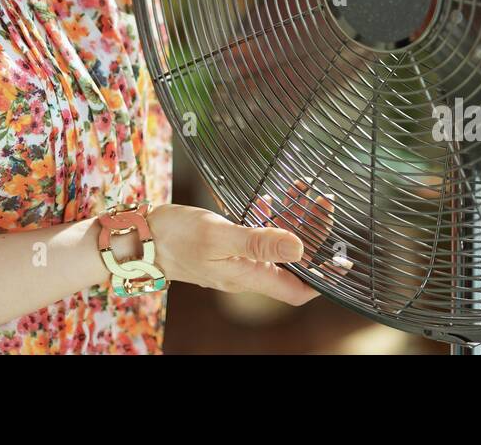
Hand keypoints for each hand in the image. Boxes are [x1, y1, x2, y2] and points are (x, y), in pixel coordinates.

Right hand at [148, 201, 320, 305]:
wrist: (138, 237)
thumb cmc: (175, 236)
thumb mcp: (220, 235)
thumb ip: (260, 242)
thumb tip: (300, 249)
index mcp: (248, 277)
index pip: (298, 290)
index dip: (323, 277)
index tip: (341, 255)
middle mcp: (245, 273)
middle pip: (291, 261)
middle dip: (311, 233)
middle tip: (322, 202)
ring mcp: (234, 260)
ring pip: (274, 245)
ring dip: (291, 220)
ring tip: (302, 191)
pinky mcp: (224, 246)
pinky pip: (255, 235)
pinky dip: (267, 218)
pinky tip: (268, 199)